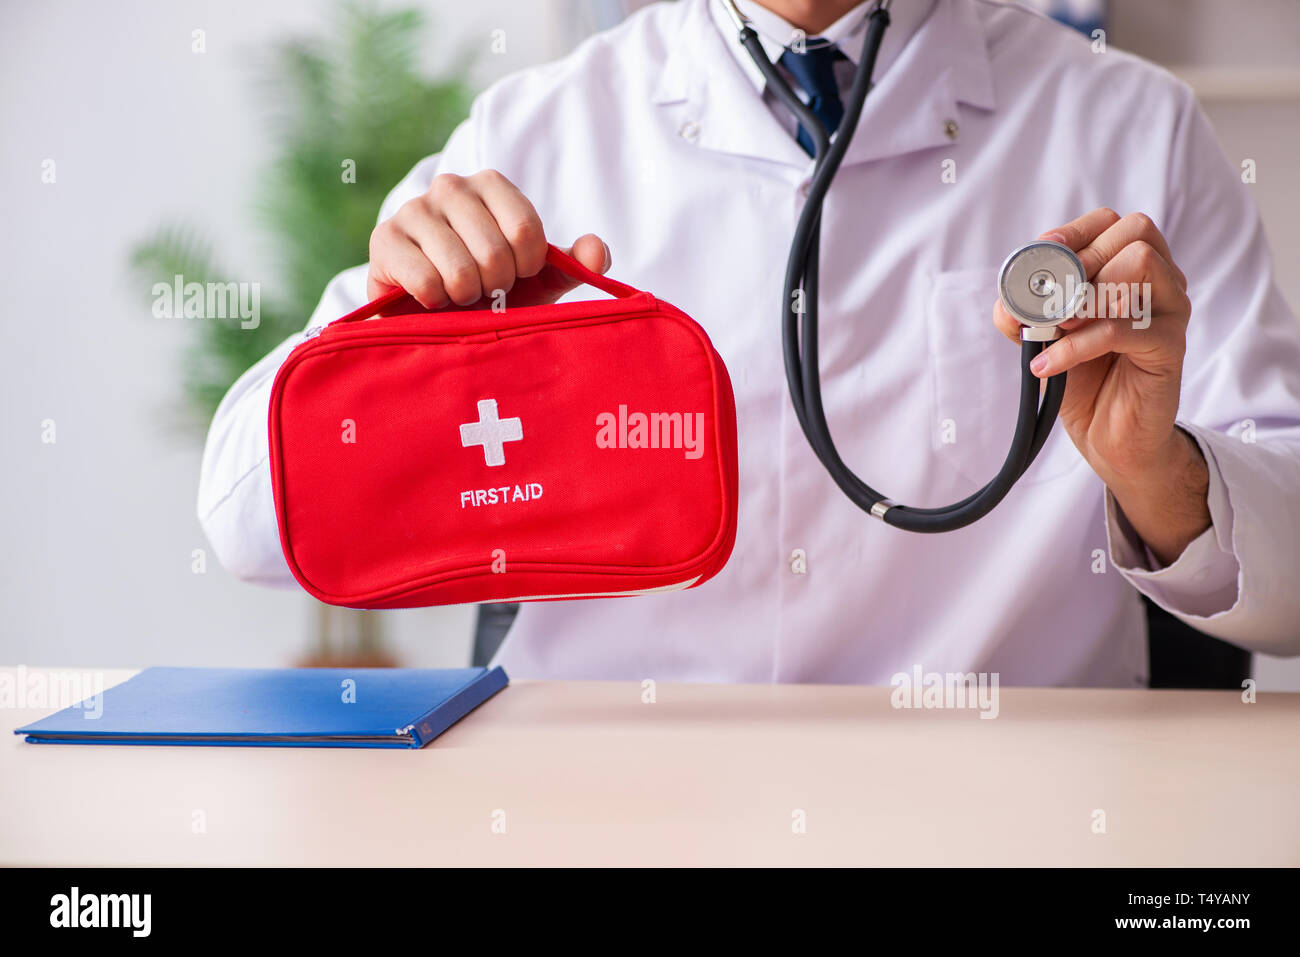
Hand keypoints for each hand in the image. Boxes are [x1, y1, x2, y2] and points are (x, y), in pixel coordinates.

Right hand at [367, 169, 609, 308]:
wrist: (432, 310)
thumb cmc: (490, 287)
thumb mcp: (538, 277)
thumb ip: (573, 264)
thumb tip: (598, 252)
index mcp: (491, 184)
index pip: (527, 231)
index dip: (528, 268)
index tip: (518, 274)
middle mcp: (450, 186)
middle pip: (495, 253)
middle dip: (497, 287)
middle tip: (485, 289)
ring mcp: (413, 210)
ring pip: (461, 271)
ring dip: (467, 298)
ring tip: (459, 293)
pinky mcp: (385, 241)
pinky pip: (427, 283)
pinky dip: (437, 303)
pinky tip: (432, 298)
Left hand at [993, 208, 1209, 563]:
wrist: (1109, 437)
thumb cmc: (1082, 378)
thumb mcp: (1043, 336)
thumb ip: (1022, 311)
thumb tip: (1008, 299)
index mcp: (1131, 269)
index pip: (1113, 222)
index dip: (1073, 233)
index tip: (1040, 259)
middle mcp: (1159, 281)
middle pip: (1135, 232)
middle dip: (1082, 260)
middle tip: (1050, 300)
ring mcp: (1170, 311)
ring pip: (1139, 264)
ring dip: (1084, 294)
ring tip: (1053, 328)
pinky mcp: (1168, 346)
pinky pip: (1121, 328)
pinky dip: (1074, 344)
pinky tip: (1046, 364)